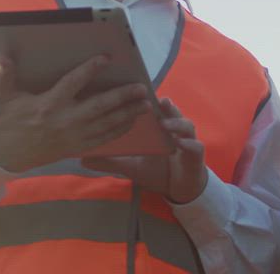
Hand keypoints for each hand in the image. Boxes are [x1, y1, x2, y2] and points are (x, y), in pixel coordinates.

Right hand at [0, 55, 150, 171]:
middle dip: (122, 97)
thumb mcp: (1, 97)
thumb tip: (3, 56)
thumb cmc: (5, 121)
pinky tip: (132, 122)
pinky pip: (102, 139)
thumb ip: (6, 75)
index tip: (106, 58)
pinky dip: (119, 131)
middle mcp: (64, 120)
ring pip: (105, 124)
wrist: (5, 154)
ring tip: (145, 104)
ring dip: (127, 114)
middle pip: (99, 107)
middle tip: (141, 88)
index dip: (90, 69)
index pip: (73, 83)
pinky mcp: (76, 147)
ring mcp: (72, 136)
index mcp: (48, 104)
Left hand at [81, 98, 207, 203]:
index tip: (133, 90)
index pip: (152, 108)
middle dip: (163, 105)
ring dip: (176, 122)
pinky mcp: (195, 156)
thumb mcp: (130, 166)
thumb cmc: (156, 171)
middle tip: (153, 100)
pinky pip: (195, 147)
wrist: (178, 189)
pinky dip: (189, 145)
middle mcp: (173, 128)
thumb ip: (111, 160)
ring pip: (185, 125)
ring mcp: (187, 140)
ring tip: (165, 124)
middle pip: (170, 111)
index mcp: (157, 127)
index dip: (145, 99)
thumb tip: (83, 158)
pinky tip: (180, 145)